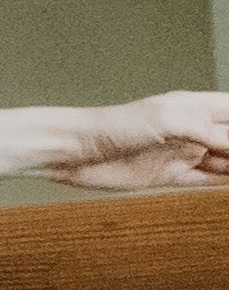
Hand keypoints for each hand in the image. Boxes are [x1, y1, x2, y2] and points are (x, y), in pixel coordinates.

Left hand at [46, 97, 228, 183]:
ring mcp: (183, 152)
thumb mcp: (165, 121)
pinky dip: (227, 183)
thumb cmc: (112, 126)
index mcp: (193, 106)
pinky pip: (210, 180)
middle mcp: (192, 128)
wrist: (75, 151)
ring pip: (227, 162)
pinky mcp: (171, 175)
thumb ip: (205, 131)